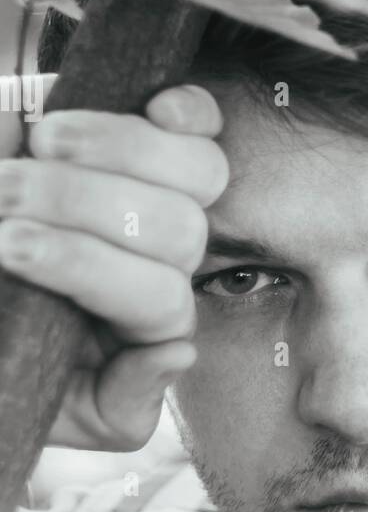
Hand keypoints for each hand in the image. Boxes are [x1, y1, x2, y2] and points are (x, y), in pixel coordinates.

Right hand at [0, 77, 228, 452]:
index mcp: (140, 319)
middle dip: (81, 207)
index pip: (160, 301)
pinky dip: (193, 115)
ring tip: (31, 151)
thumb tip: (179, 352)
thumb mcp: (47, 400)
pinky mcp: (141, 128)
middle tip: (2, 195)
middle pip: (177, 229)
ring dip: (111, 154)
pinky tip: (159, 107)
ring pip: (195, 176)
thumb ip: (115, 404)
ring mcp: (155, 193)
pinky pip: (202, 125)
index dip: (87, 268)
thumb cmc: (1, 346)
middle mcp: (156, 258)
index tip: (7, 246)